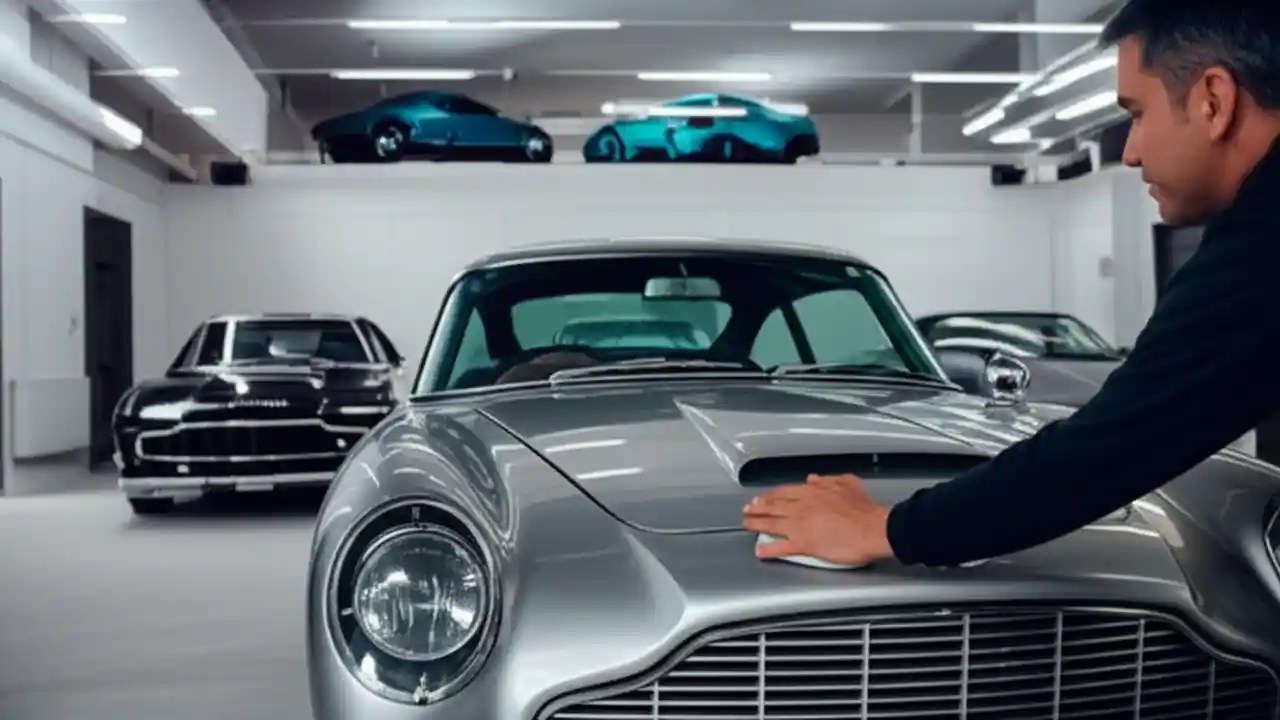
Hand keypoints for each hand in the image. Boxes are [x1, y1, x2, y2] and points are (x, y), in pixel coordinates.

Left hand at [742, 474, 895, 564]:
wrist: (872, 528)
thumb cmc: (864, 508)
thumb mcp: (848, 483)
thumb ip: (827, 480)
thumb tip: (812, 479)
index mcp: (811, 492)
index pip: (784, 492)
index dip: (770, 496)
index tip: (761, 498)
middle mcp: (801, 507)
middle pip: (773, 506)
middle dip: (757, 508)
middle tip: (746, 510)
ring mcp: (800, 526)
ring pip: (772, 523)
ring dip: (756, 524)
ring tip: (746, 524)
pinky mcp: (804, 544)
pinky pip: (781, 547)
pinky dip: (769, 549)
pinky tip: (760, 552)